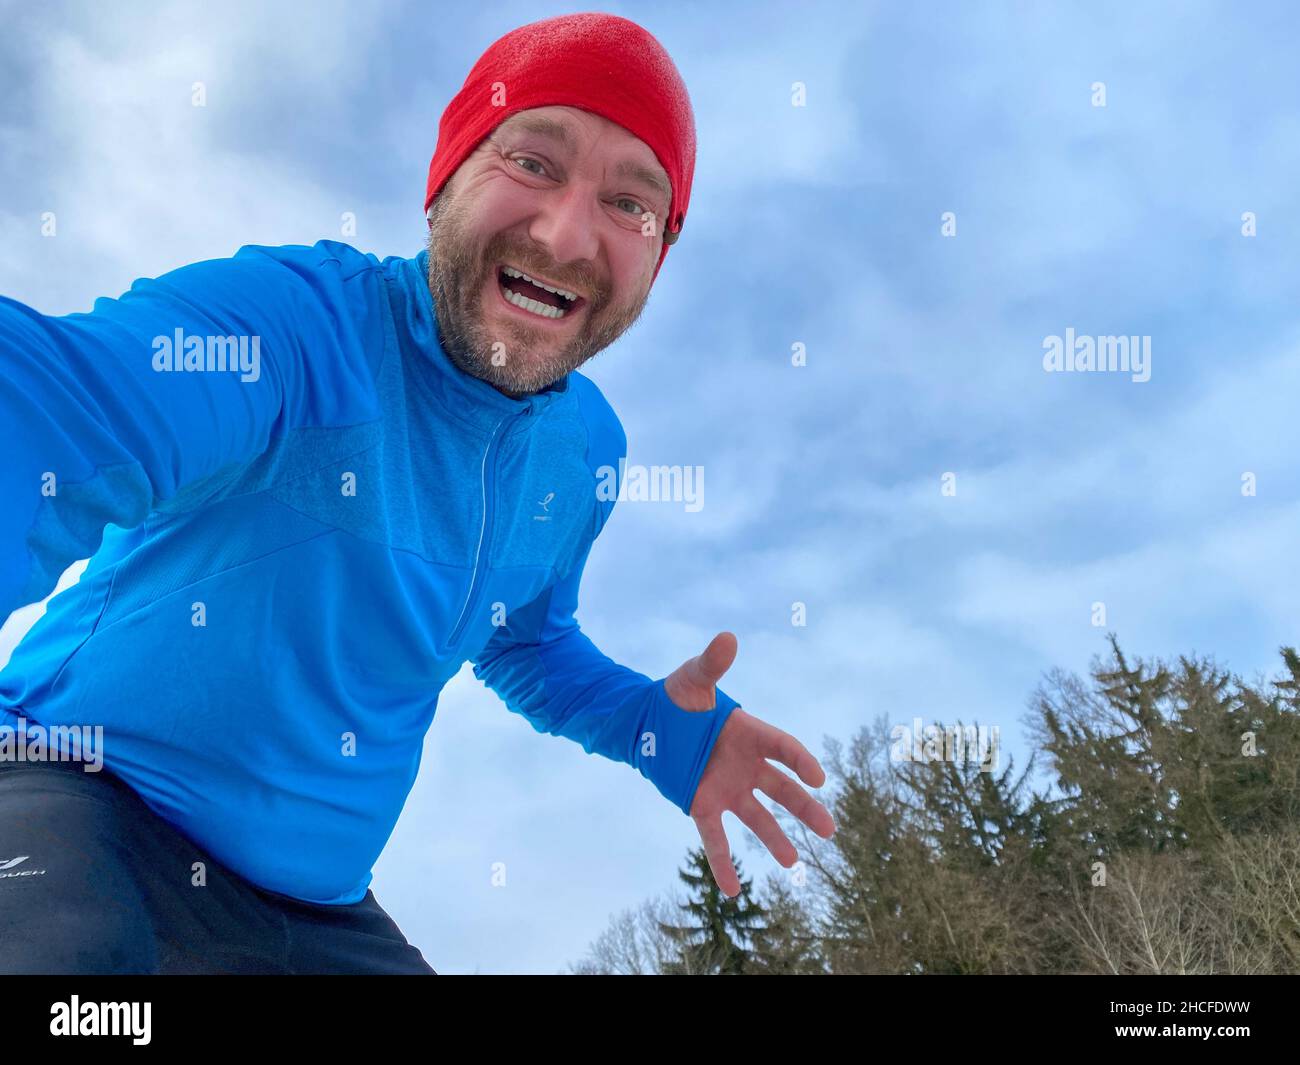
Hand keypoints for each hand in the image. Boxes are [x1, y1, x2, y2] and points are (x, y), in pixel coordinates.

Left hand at [664, 631, 835, 896]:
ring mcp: (726, 788)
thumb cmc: (676, 695)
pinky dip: (723, 863)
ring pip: (758, 818)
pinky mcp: (702, 805)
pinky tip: (732, 890)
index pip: (783, 748)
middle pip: (783, 788)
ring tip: (794, 863)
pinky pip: (716, 839)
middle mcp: (745, 764)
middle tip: (830, 829)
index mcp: (749, 733)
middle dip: (805, 808)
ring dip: (776, 840)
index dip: (801, 761)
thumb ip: (711, 663)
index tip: (818, 777)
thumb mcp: (693, 678)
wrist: (645, 720)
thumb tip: (727, 638)